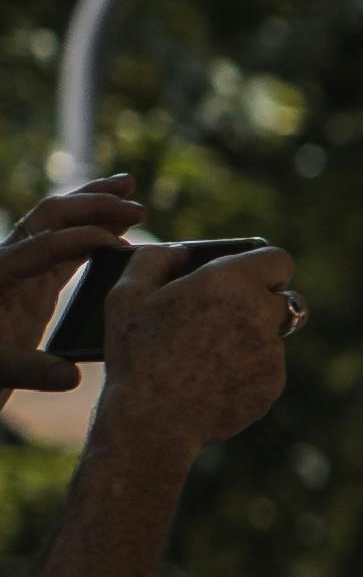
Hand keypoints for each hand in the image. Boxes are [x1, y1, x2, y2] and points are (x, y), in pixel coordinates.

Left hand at [0, 175, 149, 397]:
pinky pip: (65, 247)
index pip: (42, 244)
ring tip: (133, 200)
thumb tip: (70, 376)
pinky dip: (92, 237)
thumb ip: (29, 371)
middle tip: (136, 208)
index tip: (120, 243)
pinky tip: (119, 239)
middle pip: (50, 216)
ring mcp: (21, 268)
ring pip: (59, 224)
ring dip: (95, 209)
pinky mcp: (32, 281)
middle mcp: (9, 261)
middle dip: (92, 205)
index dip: (81, 240)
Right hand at [82, 237, 295, 451]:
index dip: (264, 265)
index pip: (278, 260)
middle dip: (260, 301)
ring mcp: (272, 353)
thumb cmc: (136, 352)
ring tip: (206, 350)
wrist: (154, 419)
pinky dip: (246, 368)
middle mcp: (261, 315)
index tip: (249, 272)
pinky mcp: (273, 385)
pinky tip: (210, 377)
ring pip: (273, 335)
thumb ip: (154, 259)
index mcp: (229, 282)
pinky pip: (266, 368)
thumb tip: (181, 252)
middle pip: (283, 299)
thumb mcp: (127, 294)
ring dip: (250, 336)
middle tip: (227, 310)